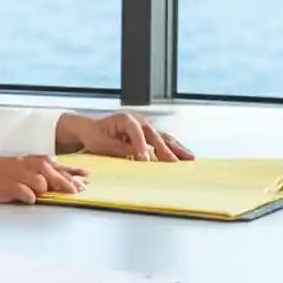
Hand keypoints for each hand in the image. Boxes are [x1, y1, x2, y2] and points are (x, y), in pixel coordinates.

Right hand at [0, 153, 88, 204]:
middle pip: (49, 171)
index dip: (71, 169)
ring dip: (51, 187)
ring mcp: (11, 176)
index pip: (52, 164)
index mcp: (23, 161)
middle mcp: (20, 166)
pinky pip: (19, 190)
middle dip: (67, 180)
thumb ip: (29, 174)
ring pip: (38, 179)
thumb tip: (48, 184)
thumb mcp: (10, 169)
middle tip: (80, 189)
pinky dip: (28, 195)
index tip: (87, 174)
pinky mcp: (1, 186)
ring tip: (64, 196)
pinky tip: (33, 200)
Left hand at [71, 112, 194, 161]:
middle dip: (165, 149)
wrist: (92, 130)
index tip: (143, 158)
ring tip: (190, 158)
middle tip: (174, 162)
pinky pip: (163, 142)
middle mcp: (138, 121)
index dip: (140, 144)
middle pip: (155, 134)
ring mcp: (145, 127)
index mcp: (125, 119)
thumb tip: (137, 154)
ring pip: (163, 137)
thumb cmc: (95, 135)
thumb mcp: (102, 143)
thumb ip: (119, 148)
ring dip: (176, 148)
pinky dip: (173, 149)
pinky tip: (184, 157)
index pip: (136, 131)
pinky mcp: (148, 135)